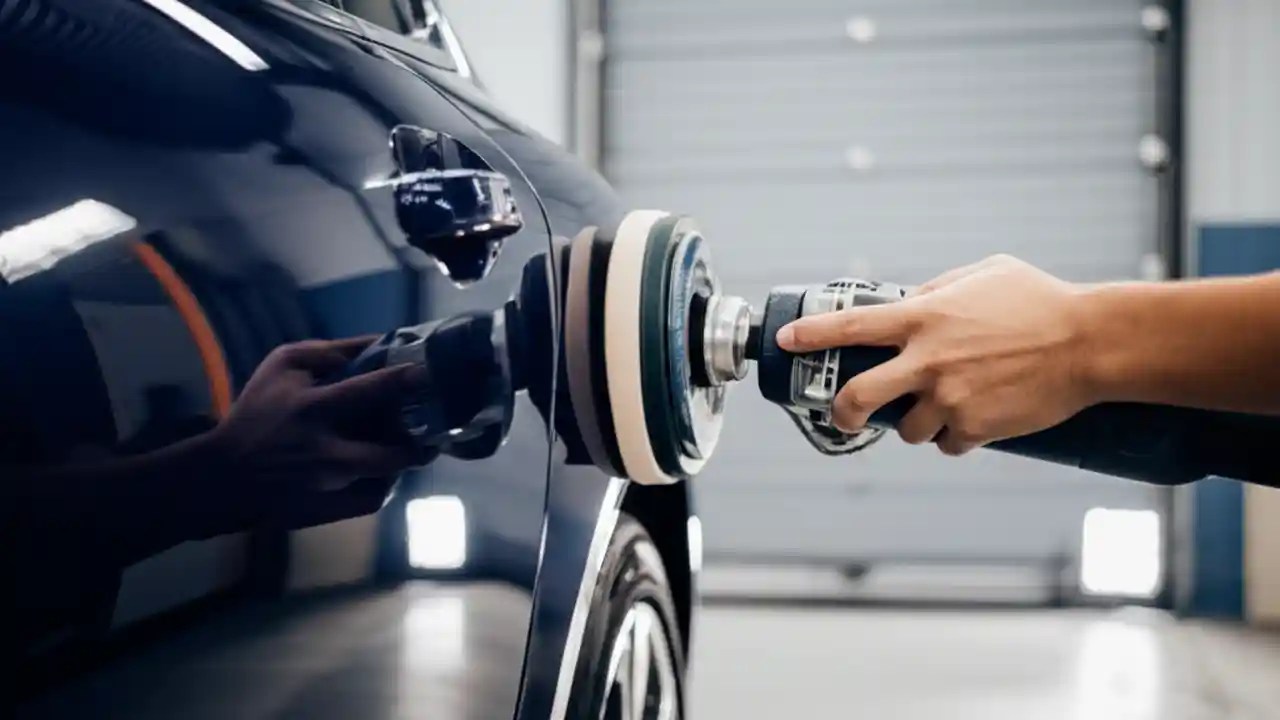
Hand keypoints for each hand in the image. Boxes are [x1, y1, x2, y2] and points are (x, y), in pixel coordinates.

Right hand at [209, 337, 426, 486]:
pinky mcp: (328, 512)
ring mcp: (327, 487)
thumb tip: (380, 343)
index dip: (401, 382)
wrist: (226, 474)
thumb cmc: (258, 412)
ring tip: (408, 448)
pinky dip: (383, 485)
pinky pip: (373, 500)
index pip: (365, 393)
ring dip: (401, 463)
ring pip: (385, 480)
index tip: (428, 373)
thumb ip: (330, 351)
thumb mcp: (283, 366)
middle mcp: (322, 452)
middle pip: (388, 455)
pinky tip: (380, 471)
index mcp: (310, 409)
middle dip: (418, 446)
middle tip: (430, 431)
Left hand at [777, 255, 1096, 455]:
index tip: (787, 342)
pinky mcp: (975, 427)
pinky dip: (957, 437)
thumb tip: (907, 303)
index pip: (851, 326)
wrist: (1089, 343)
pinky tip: (977, 419)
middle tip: (844, 414)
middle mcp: (927, 360)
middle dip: (842, 412)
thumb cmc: (1040, 301)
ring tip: (945, 406)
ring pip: (906, 429)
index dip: (811, 336)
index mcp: (923, 317)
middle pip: (858, 396)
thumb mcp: (982, 274)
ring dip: (917, 423)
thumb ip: (935, 291)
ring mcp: (949, 397)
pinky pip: (948, 444)